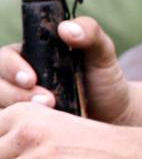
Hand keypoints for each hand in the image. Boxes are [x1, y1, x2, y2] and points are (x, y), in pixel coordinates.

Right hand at [0, 16, 134, 122]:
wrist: (114, 116)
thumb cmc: (104, 80)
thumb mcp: (102, 53)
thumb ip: (90, 33)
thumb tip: (66, 28)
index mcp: (28, 56)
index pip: (5, 58)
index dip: (13, 68)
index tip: (30, 79)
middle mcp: (14, 80)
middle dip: (16, 92)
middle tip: (47, 101)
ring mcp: (15, 104)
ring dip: (17, 110)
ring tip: (50, 112)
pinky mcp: (19, 127)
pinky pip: (5, 127)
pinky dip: (15, 128)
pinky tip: (37, 131)